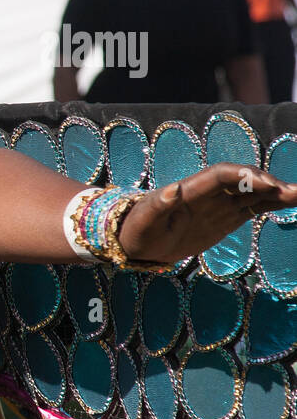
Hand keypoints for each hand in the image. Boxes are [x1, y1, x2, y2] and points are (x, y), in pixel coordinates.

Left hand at [118, 164, 296, 263]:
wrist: (138, 242)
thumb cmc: (136, 228)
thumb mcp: (143, 220)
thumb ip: (158, 205)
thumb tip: (171, 189)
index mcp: (189, 189)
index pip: (221, 175)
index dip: (244, 176)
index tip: (267, 185)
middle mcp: (208, 193)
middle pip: (242, 181)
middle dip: (267, 184)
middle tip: (292, 192)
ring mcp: (218, 205)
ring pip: (252, 193)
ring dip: (276, 192)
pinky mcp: (225, 218)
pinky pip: (252, 207)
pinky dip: (272, 204)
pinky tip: (292, 202)